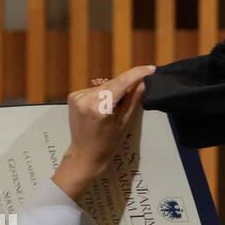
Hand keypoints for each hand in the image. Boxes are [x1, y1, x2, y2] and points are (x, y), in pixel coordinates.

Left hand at [53, 64, 155, 200]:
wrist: (85, 155)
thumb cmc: (108, 144)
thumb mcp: (124, 124)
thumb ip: (133, 100)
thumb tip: (144, 83)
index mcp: (99, 108)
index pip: (120, 83)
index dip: (136, 74)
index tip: (151, 69)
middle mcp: (86, 98)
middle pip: (112, 83)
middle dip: (127, 83)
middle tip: (141, 85)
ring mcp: (77, 96)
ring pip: (103, 86)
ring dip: (114, 89)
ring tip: (119, 104)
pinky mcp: (73, 96)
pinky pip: (94, 90)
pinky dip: (103, 94)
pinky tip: (105, 106)